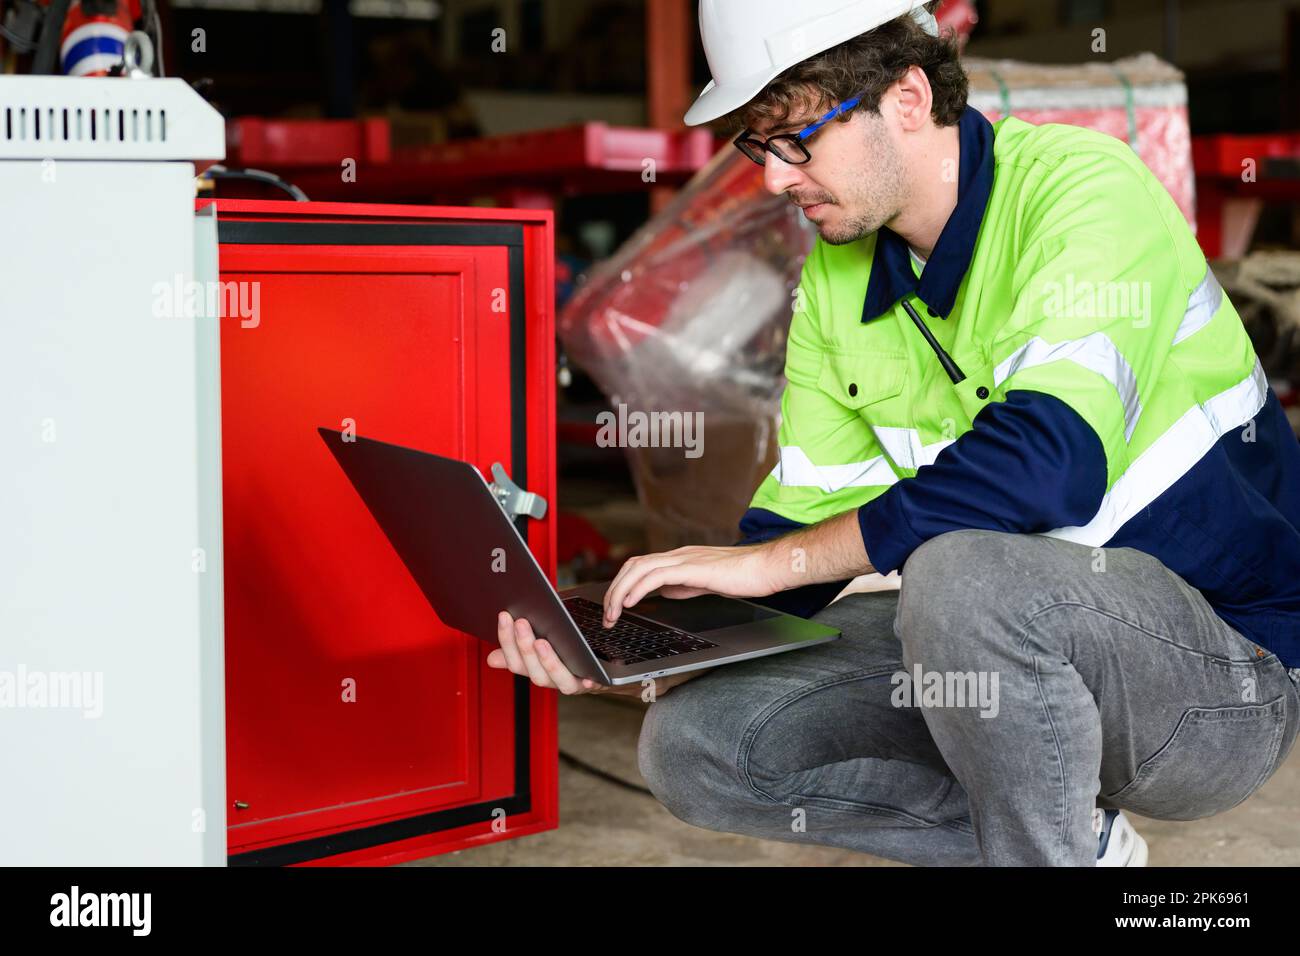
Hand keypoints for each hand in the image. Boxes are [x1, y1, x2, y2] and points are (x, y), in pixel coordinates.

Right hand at [488, 611, 607, 694]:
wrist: (601, 672)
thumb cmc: (568, 652)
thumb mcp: (542, 646)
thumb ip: (520, 650)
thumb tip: (492, 659)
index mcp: (535, 669)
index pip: (514, 661)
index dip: (507, 640)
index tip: (504, 616)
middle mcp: (550, 680)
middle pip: (532, 671)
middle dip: (523, 646)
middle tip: (520, 622)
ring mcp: (569, 684)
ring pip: (555, 678)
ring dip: (547, 661)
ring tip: (541, 642)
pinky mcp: (591, 685)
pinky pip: (586, 686)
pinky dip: (585, 682)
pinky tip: (586, 677)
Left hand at [601, 543, 779, 624]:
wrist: (767, 568)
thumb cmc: (744, 575)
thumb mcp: (706, 582)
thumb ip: (683, 586)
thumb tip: (663, 591)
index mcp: (680, 558)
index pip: (640, 566)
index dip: (623, 585)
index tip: (615, 607)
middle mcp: (678, 555)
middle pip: (633, 565)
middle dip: (614, 589)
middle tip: (607, 614)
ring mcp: (685, 558)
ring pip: (639, 568)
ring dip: (621, 592)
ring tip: (613, 613)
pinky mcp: (693, 567)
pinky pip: (657, 575)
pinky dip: (638, 588)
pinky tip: (631, 603)